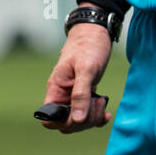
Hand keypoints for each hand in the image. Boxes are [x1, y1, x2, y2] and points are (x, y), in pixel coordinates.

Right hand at [41, 17, 112, 132]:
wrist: (96, 31)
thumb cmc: (88, 45)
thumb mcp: (86, 68)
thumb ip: (81, 94)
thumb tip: (77, 119)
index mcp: (56, 88)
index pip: (49, 118)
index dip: (63, 123)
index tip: (79, 114)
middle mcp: (62, 94)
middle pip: (66, 123)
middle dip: (83, 120)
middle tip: (97, 104)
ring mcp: (73, 95)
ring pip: (78, 120)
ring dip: (92, 118)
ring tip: (102, 102)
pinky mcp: (85, 94)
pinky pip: (87, 113)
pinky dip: (97, 116)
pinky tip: (106, 112)